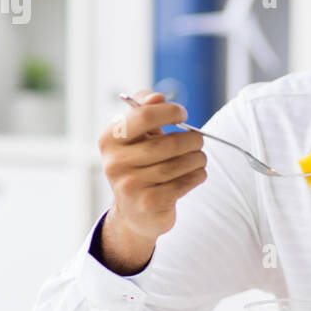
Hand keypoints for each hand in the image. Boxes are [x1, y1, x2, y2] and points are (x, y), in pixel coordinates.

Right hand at [96, 90, 206, 272]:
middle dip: (192, 139)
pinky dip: (197, 175)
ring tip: (199, 157)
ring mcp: (130, 185)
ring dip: (198, 158)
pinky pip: (184, 183)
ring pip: (179, 164)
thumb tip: (157, 97)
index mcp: (110, 139)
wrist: (134, 213)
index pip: (144, 115)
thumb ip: (144, 109)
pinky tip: (197, 173)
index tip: (182, 114)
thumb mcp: (136, 136)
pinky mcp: (148, 204)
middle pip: (169, 143)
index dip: (170, 111)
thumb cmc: (139, 165)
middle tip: (198, 140)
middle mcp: (115, 163)